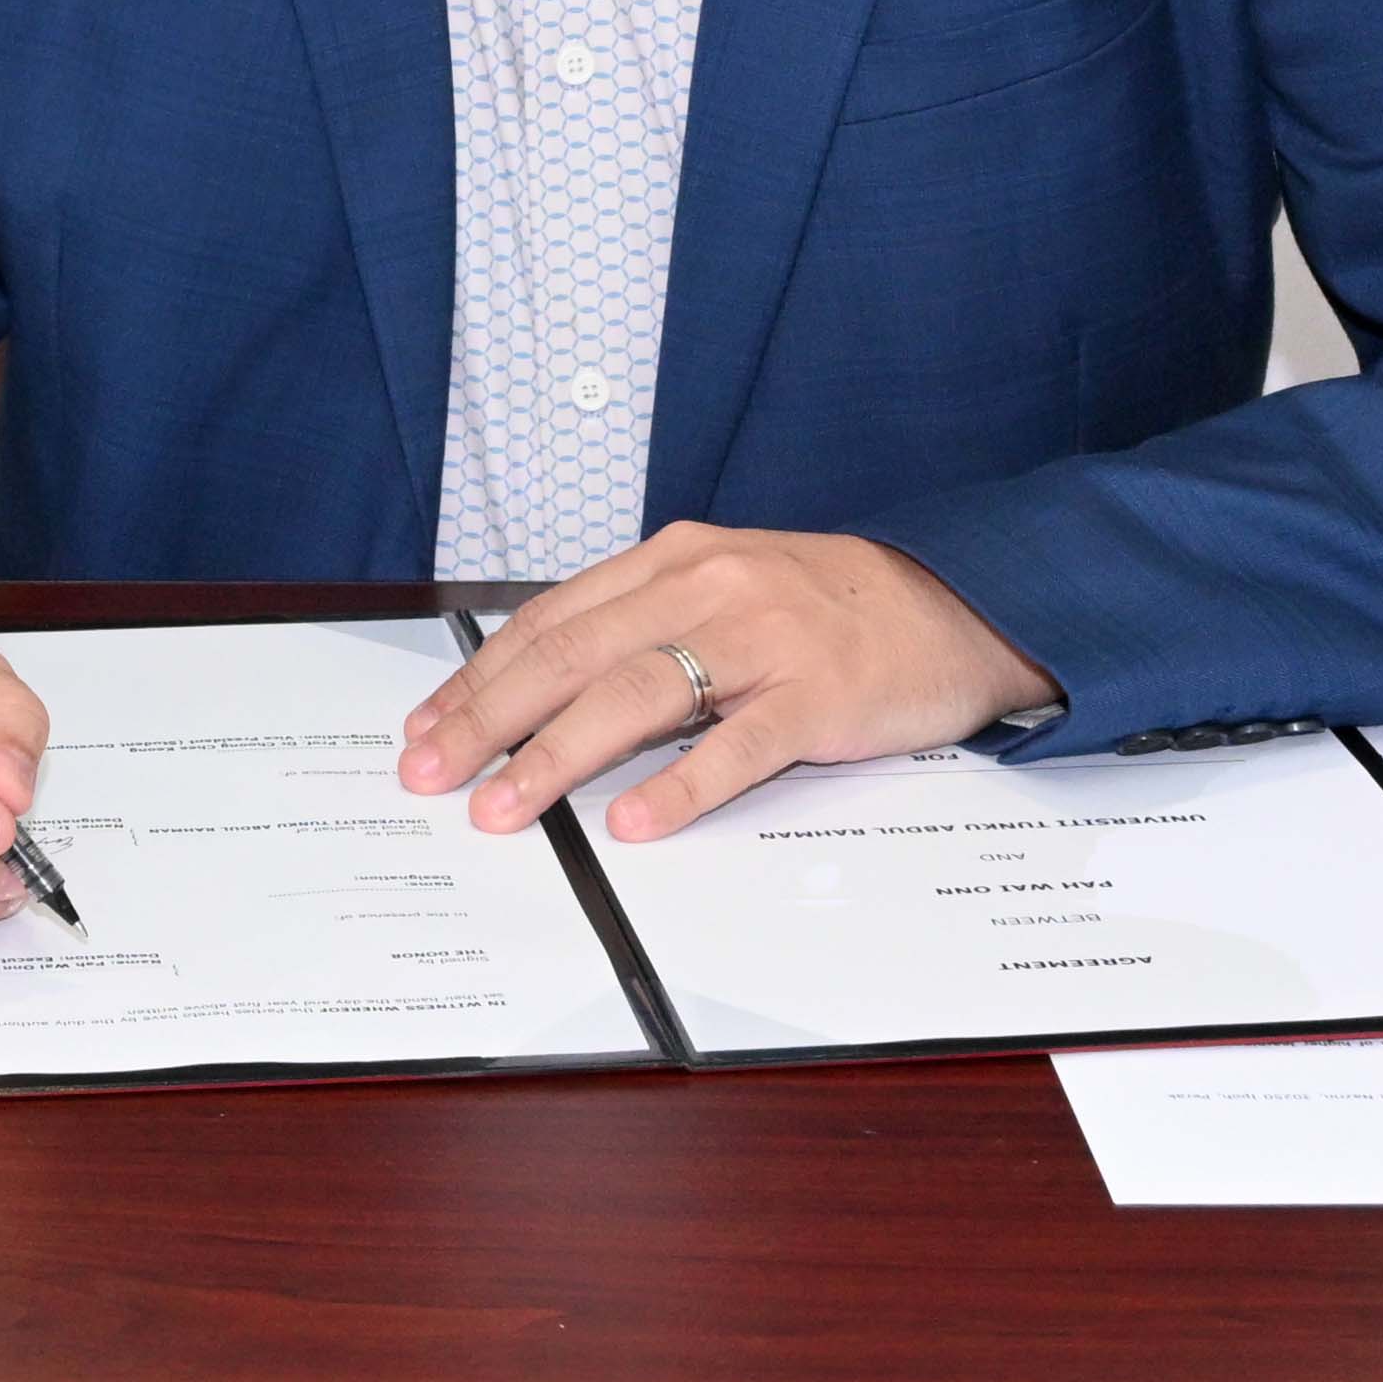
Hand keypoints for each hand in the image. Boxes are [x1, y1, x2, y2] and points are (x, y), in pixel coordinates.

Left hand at [400, 523, 1053, 841]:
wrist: (956, 603)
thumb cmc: (826, 607)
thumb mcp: (722, 588)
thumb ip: (642, 625)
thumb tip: (543, 688)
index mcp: (671, 561)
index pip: (550, 622)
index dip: (480, 678)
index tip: (426, 726)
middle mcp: (706, 588)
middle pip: (572, 655)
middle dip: (489, 719)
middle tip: (430, 772)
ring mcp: (764, 641)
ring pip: (636, 695)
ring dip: (556, 755)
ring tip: (504, 806)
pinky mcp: (819, 697)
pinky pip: (737, 748)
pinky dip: (678, 786)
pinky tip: (630, 821)